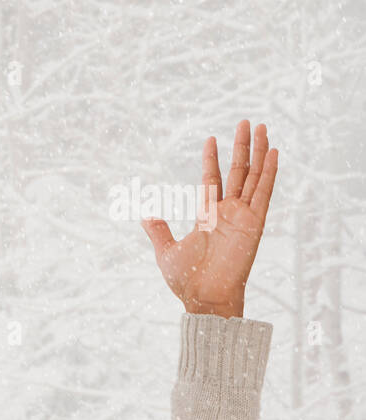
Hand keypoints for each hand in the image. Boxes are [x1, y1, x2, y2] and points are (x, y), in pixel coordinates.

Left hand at [141, 119, 277, 317]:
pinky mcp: (255, 223)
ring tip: (262, 127)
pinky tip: (274, 153)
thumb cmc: (187, 280)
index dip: (211, 158)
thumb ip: (159, 231)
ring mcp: (243, 216)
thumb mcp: (166, 251)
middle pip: (237, 171)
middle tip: (246, 122)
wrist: (204, 297)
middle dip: (241, 146)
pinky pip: (264, 193)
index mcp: (207, 215)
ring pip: (254, 176)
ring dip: (258, 151)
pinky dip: (270, 172)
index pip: (212, 179)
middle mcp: (228, 212)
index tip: (210, 138)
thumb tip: (145, 216)